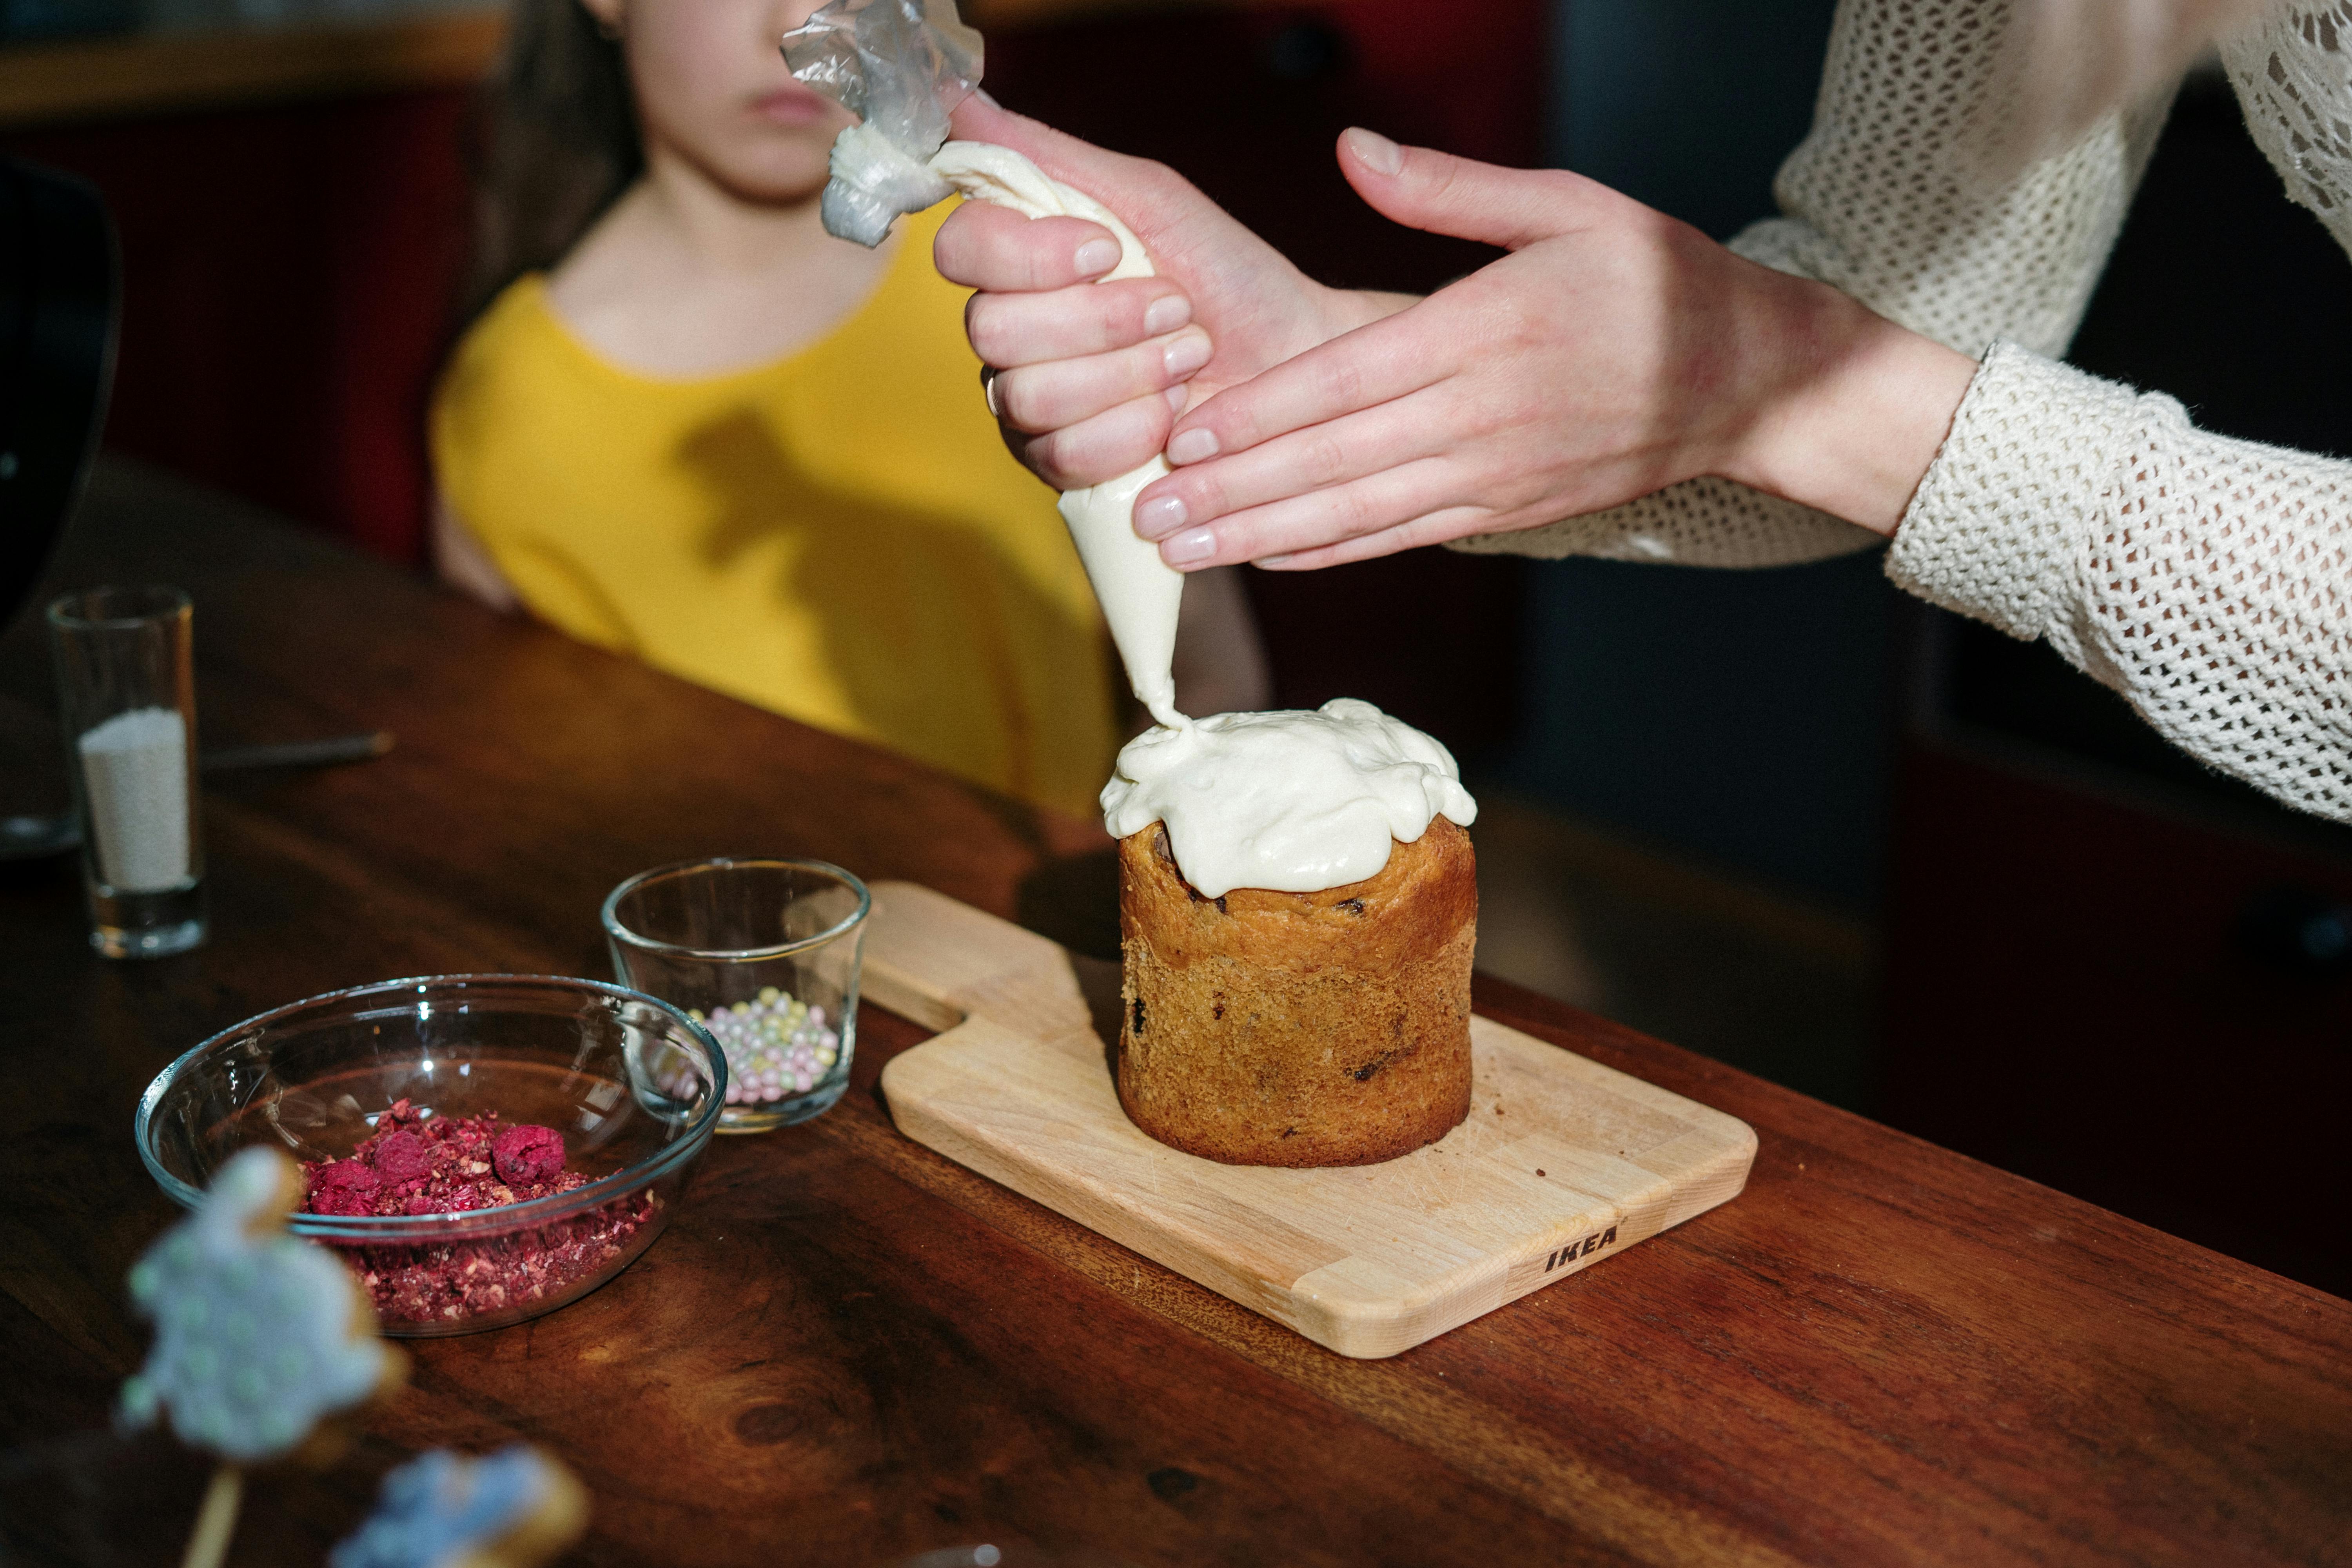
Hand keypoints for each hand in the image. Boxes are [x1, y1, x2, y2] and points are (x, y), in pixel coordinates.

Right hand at [935, 96, 1406, 491]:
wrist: (1295, 364)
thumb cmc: (1229, 277)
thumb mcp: (1152, 199)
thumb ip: (1054, 157)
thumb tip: (957, 102)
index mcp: (1022, 261)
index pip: (962, 248)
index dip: (1030, 255)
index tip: (1108, 249)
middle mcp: (1012, 333)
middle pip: (993, 330)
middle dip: (1101, 320)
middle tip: (1177, 308)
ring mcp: (1029, 407)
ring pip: (1027, 396)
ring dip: (1126, 374)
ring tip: (1188, 357)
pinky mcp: (1061, 468)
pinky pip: (1062, 454)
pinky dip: (1133, 430)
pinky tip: (1175, 415)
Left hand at [1132, 130, 1979, 570]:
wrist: (1747, 377)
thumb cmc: (1653, 277)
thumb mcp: (1568, 205)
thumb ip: (1452, 188)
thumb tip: (1352, 151)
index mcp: (1489, 332)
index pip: (1350, 380)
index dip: (1260, 413)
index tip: (1181, 430)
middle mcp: (1485, 415)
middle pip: (1336, 460)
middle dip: (1233, 491)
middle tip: (1145, 512)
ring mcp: (1496, 475)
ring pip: (1359, 514)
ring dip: (1263, 535)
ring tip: (1181, 549)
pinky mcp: (1508, 511)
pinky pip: (1402, 536)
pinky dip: (1331, 552)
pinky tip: (1266, 558)